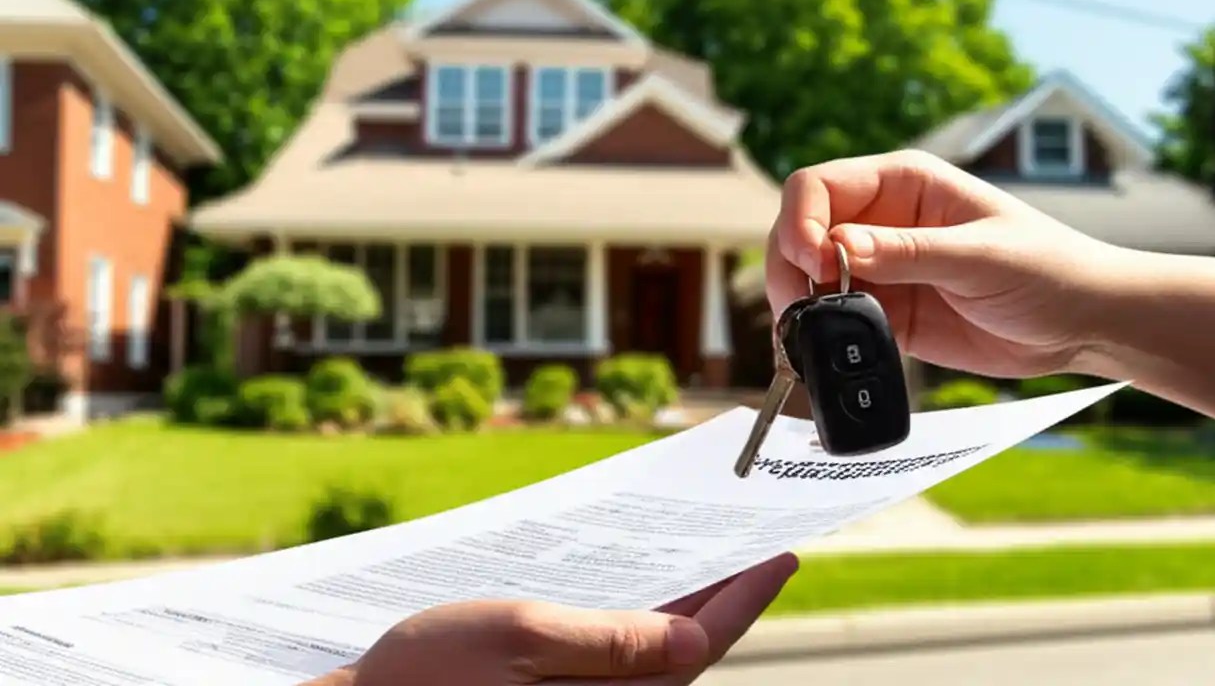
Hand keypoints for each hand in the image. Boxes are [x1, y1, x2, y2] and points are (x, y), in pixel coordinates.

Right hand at [313, 553, 797, 684]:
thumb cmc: (430, 676)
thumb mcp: (520, 638)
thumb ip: (611, 642)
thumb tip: (694, 642)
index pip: (700, 644)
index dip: (746, 597)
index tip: (782, 554)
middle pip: (686, 649)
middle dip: (724, 596)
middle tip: (755, 543)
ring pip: (656, 654)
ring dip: (684, 606)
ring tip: (709, 556)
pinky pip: (620, 659)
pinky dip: (639, 620)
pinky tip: (638, 590)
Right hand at [767, 149, 1122, 378]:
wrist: (1083, 324)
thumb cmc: (1048, 269)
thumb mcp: (979, 256)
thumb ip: (907, 252)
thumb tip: (836, 246)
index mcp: (902, 183)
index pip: (818, 186)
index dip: (802, 221)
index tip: (815, 262)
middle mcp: (882, 220)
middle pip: (800, 231)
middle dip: (790, 267)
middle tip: (802, 308)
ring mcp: (881, 269)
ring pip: (808, 279)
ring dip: (800, 305)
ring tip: (810, 335)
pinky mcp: (887, 313)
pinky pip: (835, 321)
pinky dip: (821, 337)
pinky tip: (827, 352)